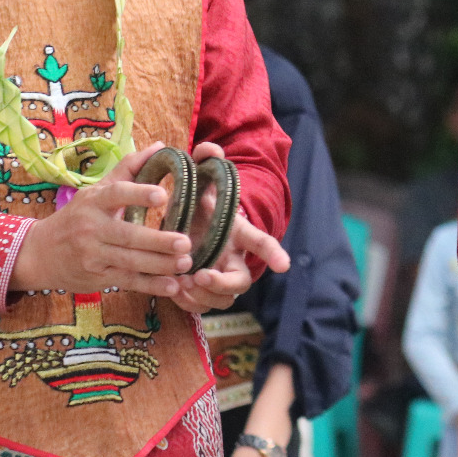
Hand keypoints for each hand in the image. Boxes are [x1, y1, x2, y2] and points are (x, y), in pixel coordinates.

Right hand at [8, 144, 192, 296]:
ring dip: (159, 264)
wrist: (40, 252)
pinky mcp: (97, 277)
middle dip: (157, 241)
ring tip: (186, 263)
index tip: (162, 195)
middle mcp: (91, 227)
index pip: (116, 194)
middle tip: (185, 242)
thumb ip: (130, 168)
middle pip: (127, 235)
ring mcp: (93, 254)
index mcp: (95, 201)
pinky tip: (172, 287)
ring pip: (130, 261)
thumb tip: (161, 146)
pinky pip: (127, 281)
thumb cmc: (78, 216)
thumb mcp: (97, 190)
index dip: (138, 194)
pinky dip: (150, 285)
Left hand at [171, 142, 290, 313]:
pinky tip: (173, 290)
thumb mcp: (201, 183)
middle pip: (242, 281)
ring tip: (180, 283)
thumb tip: (210, 148)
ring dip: (202, 294)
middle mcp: (232, 260)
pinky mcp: (201, 293)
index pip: (261, 242)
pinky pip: (201, 307)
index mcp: (237, 233)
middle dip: (223, 282)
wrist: (184, 227)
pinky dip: (188, 303)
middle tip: (201, 274)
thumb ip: (206, 163)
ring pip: (222, 299)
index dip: (273, 253)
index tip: (284, 265)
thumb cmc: (198, 205)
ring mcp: (219, 278)